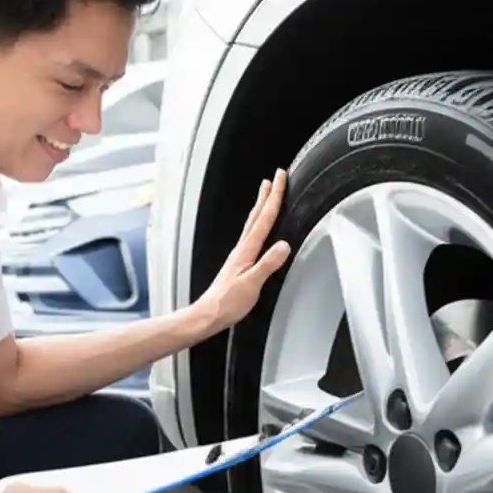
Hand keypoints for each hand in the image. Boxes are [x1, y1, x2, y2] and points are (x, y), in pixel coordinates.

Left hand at [193, 168, 291, 334]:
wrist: (208, 315)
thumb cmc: (227, 303)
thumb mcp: (251, 284)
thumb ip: (267, 264)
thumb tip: (283, 245)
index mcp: (246, 250)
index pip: (264, 218)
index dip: (274, 197)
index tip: (280, 178)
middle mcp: (242, 248)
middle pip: (257, 215)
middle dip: (267, 195)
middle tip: (275, 177)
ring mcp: (240, 254)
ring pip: (253, 223)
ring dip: (262, 206)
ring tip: (266, 193)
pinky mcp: (239, 263)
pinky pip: (252, 235)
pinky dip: (258, 224)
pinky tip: (259, 229)